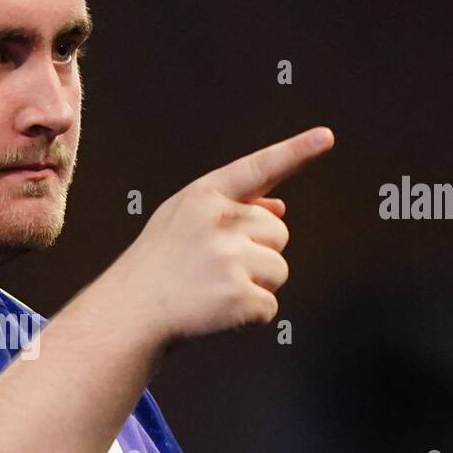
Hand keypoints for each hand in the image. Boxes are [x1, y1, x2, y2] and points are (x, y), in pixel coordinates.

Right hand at [127, 125, 334, 348]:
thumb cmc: (156, 265)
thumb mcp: (182, 220)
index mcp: (204, 196)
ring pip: (279, 270)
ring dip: (257, 285)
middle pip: (279, 233)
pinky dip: (249, 315)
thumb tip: (280, 206)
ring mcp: (230, 259)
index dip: (296, 151)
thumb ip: (230, 207)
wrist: (128, 314)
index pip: (259, 168)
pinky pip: (270, 306)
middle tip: (214, 268)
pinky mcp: (239, 296)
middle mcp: (219, 222)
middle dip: (258, 252)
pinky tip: (216, 311)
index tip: (325, 137)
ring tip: (213, 289)